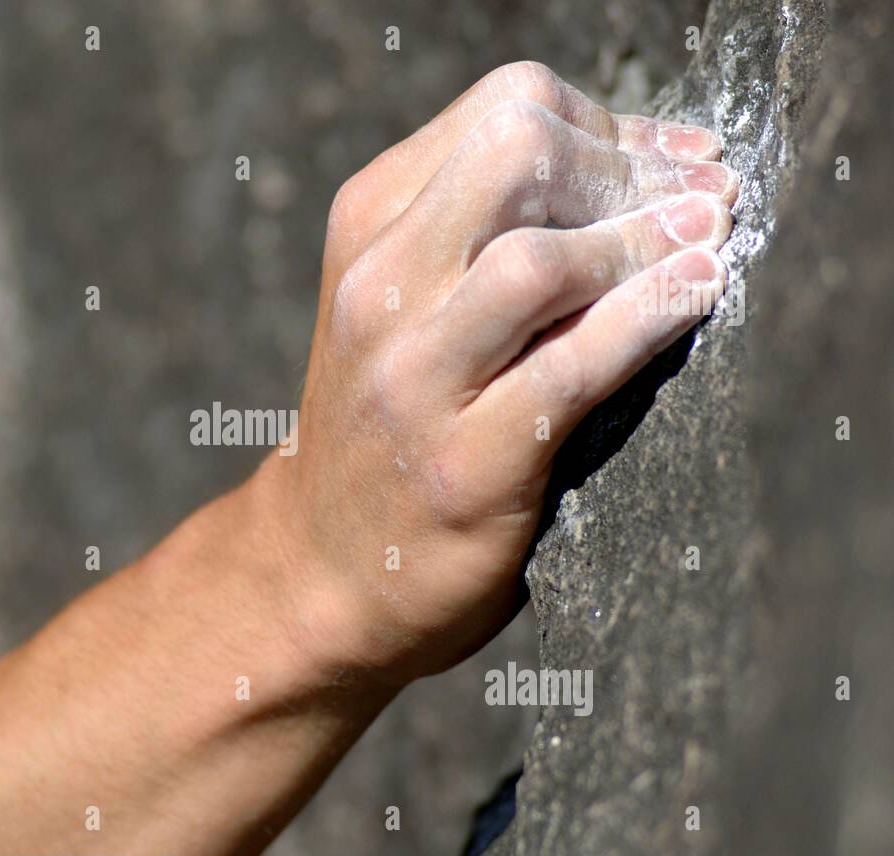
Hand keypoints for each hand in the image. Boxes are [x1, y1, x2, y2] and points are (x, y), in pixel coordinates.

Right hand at [254, 62, 737, 684]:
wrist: (320, 566)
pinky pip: (573, 365)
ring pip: (542, 262)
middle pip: (517, 156)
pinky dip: (652, 314)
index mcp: (365, 231)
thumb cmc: (381, 423)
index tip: (666, 157)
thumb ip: (477, 231)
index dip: (604, 120)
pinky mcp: (466, 463)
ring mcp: (412, 381)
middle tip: (698, 197)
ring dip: (649, 240)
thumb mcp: (397, 300)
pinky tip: (698, 294)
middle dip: (628, 165)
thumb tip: (636, 171)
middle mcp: (377, 292)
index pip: (501, 113)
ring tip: (711, 238)